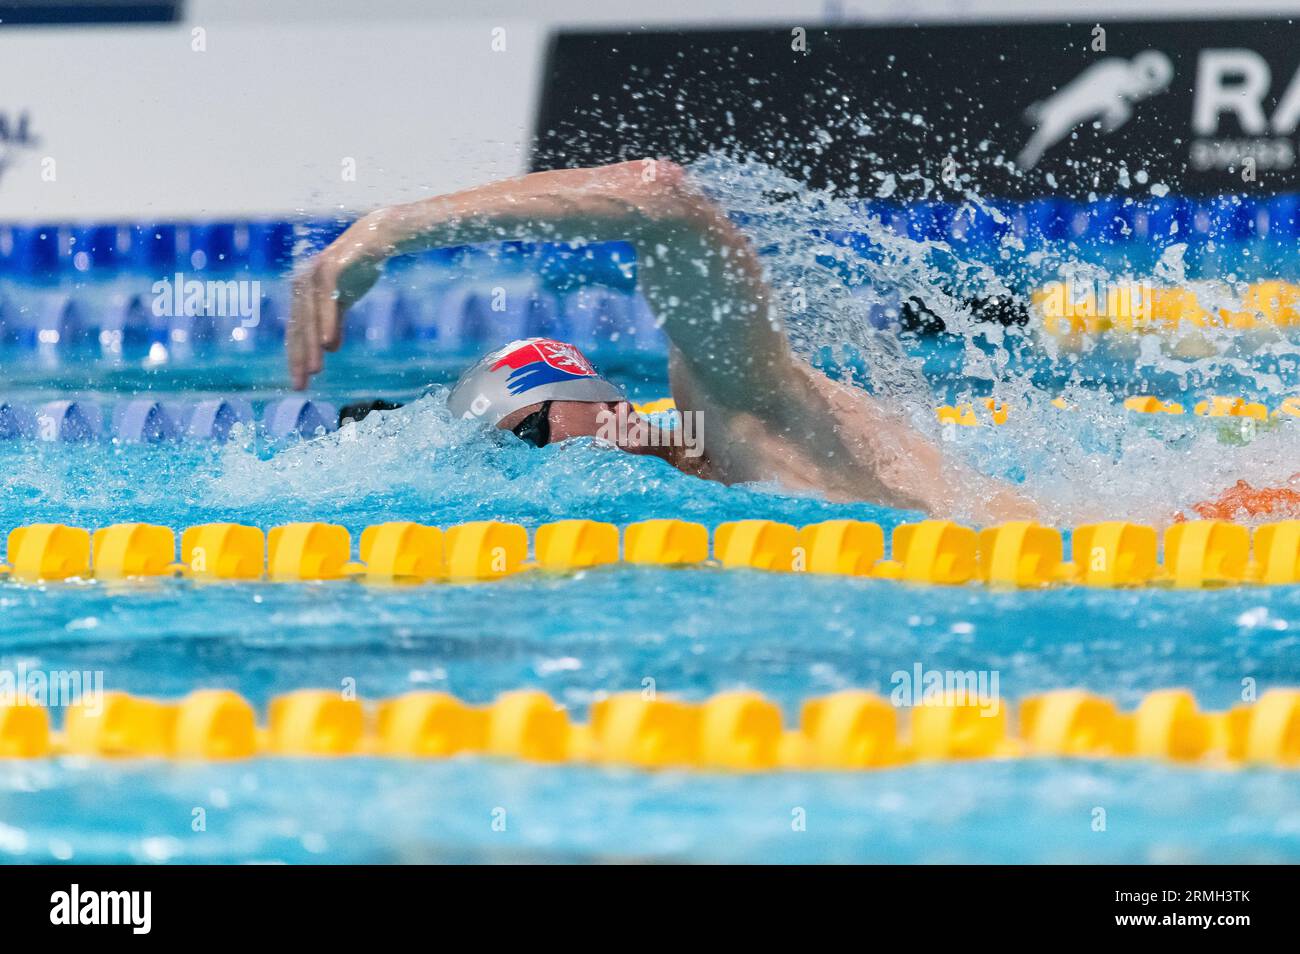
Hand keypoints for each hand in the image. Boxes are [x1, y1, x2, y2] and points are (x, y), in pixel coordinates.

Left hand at [288, 219, 383, 388]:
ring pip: (310, 318)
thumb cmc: (357, 268)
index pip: (297, 332)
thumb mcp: (345, 300)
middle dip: (299, 359)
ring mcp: (314, 275)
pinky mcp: (330, 269)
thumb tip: (331, 349)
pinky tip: (329, 344)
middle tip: (301, 385)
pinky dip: (327, 323)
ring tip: (314, 370)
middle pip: (300, 329)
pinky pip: (327, 301)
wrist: (375, 238)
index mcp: (303, 294)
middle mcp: (302, 285)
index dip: (296, 359)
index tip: (299, 384)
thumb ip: (335, 322)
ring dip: (311, 346)